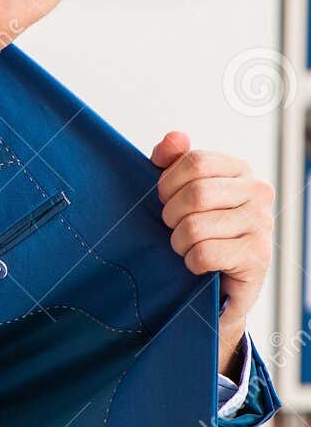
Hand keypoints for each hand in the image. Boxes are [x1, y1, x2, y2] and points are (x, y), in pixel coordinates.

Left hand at [151, 131, 272, 377]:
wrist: (213, 287)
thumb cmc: (194, 233)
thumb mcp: (177, 192)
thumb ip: (171, 161)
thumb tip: (173, 139)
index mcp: (239, 170)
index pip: (195, 161)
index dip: (167, 183)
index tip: (164, 200)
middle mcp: (258, 192)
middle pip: (195, 194)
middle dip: (170, 216)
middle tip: (173, 228)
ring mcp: (262, 224)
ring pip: (195, 226)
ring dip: (179, 242)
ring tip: (187, 247)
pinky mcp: (258, 257)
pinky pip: (204, 253)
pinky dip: (191, 262)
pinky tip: (198, 265)